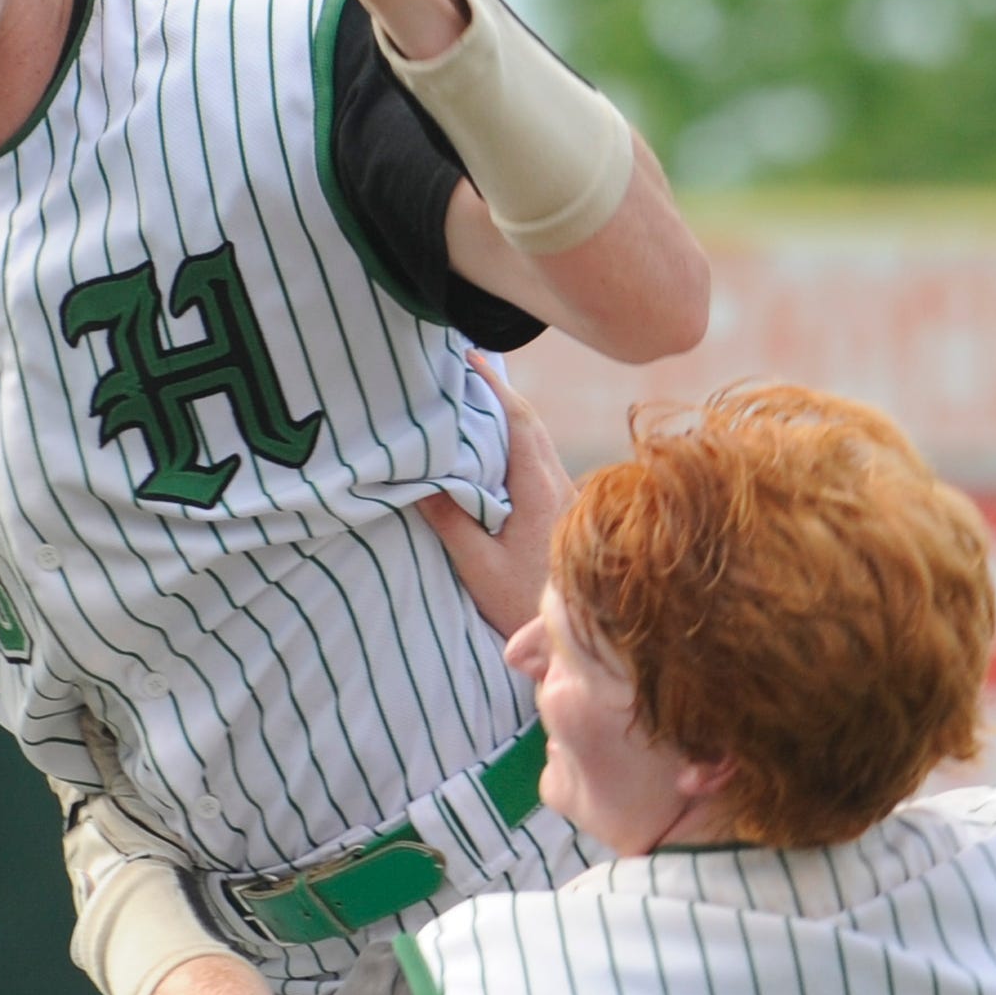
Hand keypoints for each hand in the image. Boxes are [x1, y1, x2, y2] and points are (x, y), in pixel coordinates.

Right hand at [416, 350, 575, 637]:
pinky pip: (539, 461)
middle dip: (498, 391)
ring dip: (508, 415)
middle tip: (462, 369)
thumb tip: (419, 478)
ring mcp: (565, 497)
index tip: (467, 358)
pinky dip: (516, 441)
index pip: (518, 420)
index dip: (492, 385)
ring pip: (537, 441)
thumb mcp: (477, 566)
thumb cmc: (522, 606)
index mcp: (538, 489)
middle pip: (530, 422)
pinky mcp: (564, 511)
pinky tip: (495, 449)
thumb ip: (449, 519)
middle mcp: (558, 485)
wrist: (576, 636)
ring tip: (473, 400)